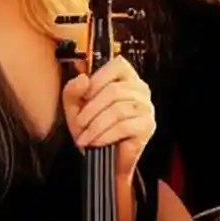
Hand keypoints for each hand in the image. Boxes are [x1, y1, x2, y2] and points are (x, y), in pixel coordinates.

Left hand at [62, 55, 154, 181]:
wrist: (101, 155)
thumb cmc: (91, 126)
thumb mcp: (75, 105)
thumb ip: (73, 89)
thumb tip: (82, 79)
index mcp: (125, 77)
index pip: (117, 65)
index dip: (98, 80)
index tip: (84, 96)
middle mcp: (140, 89)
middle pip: (115, 91)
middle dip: (91, 109)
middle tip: (79, 122)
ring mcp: (146, 108)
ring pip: (118, 110)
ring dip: (96, 124)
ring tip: (85, 135)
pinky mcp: (146, 127)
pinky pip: (124, 126)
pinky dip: (105, 135)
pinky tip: (96, 141)